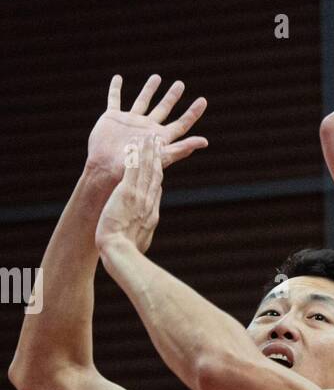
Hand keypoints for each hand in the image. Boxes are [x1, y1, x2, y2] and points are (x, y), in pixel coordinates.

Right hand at [86, 74, 207, 185]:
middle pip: (163, 109)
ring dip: (149, 89)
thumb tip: (205, 141)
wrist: (106, 168)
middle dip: (172, 96)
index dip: (193, 113)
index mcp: (159, 137)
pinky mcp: (113, 118)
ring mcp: (130, 122)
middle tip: (180, 84)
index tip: (203, 100)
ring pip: (142, 101)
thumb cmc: (133, 166)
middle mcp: (146, 128)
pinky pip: (114, 99)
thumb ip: (182, 148)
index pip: (181, 123)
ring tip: (157, 77)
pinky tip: (118, 78)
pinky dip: (115, 89)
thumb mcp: (161, 157)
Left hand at [95, 133, 162, 256]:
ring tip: (150, 136)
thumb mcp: (141, 242)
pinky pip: (134, 169)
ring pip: (147, 169)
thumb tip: (147, 226)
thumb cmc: (126, 253)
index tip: (157, 166)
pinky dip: (136, 155)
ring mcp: (139, 196)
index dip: (157, 176)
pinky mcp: (128, 192)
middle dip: (157, 158)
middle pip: (155, 175)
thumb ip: (144, 230)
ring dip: (149, 151)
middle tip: (158, 144)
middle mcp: (148, 202)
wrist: (119, 251)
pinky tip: (137, 144)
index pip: (156, 191)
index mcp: (151, 215)